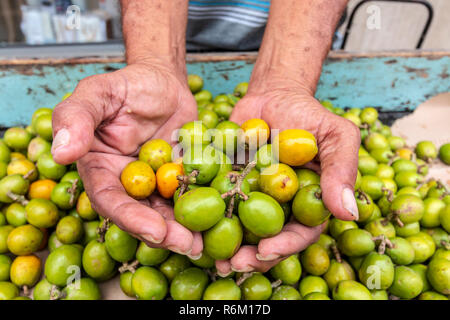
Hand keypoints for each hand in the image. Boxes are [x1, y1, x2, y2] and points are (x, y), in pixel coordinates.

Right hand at [51, 62, 202, 256]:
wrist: (162, 81)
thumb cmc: (127, 85)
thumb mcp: (98, 92)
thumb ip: (76, 117)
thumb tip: (61, 152)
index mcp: (100, 168)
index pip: (110, 200)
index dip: (130, 218)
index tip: (154, 230)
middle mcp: (126, 182)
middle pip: (142, 214)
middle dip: (163, 233)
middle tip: (187, 245)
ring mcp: (156, 183)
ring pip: (168, 211)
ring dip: (185, 229)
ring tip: (204, 243)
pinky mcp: (181, 177)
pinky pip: (191, 195)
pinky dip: (203, 207)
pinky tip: (218, 219)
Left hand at [216, 83, 360, 274]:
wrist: (273, 96)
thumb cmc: (309, 115)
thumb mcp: (336, 136)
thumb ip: (342, 171)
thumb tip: (349, 213)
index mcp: (305, 205)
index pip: (299, 234)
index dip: (284, 246)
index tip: (266, 250)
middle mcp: (276, 208)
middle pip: (264, 240)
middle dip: (249, 257)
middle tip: (232, 264)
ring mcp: (248, 198)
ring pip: (236, 229)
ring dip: (221, 245)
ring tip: (205, 254)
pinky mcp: (224, 184)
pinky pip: (210, 201)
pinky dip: (199, 213)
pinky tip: (185, 222)